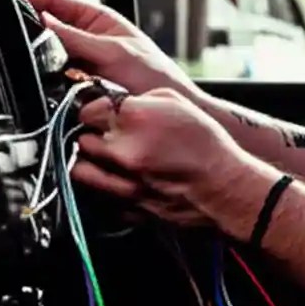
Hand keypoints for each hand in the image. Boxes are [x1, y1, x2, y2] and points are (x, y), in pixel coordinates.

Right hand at [26, 0, 199, 97]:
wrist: (166, 113)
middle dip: (33, 33)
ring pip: (49, 58)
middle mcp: (87, 40)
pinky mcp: (78, 88)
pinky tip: (41, 83)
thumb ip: (77, 37)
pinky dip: (46, 81)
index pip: (58, 2)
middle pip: (48, 31)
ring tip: (28, 62)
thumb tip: (43, 19)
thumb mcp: (113, 52)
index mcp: (98, 21)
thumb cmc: (153, 76)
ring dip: (40, 60)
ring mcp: (82, 64)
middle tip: (14, 36)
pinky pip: (54, 81)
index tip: (10, 0)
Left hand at [70, 88, 263, 230]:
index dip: (95, 109)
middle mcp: (122, 150)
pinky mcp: (127, 206)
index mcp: (134, 118)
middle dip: (92, 134)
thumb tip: (115, 102)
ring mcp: (122, 182)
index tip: (104, 112)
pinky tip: (118, 178)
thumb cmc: (206, 144)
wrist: (225, 186)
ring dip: (89, 161)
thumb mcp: (174, 101)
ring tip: (106, 156)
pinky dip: (103, 186)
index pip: (87, 109)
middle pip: (81, 137)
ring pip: (80, 168)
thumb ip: (137, 100)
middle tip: (108, 133)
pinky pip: (98, 195)